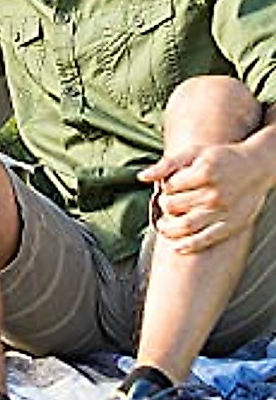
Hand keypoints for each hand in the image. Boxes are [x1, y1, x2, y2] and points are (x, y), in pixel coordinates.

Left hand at [140, 142, 271, 253]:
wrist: (257, 167)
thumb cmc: (222, 157)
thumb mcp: (194, 152)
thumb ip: (167, 164)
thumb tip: (142, 177)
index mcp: (203, 174)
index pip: (168, 187)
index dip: (162, 188)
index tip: (165, 187)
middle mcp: (213, 194)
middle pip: (174, 206)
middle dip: (164, 206)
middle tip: (166, 203)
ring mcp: (222, 211)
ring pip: (185, 225)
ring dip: (168, 229)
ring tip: (162, 227)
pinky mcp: (231, 224)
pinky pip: (207, 239)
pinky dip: (189, 245)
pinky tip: (177, 247)